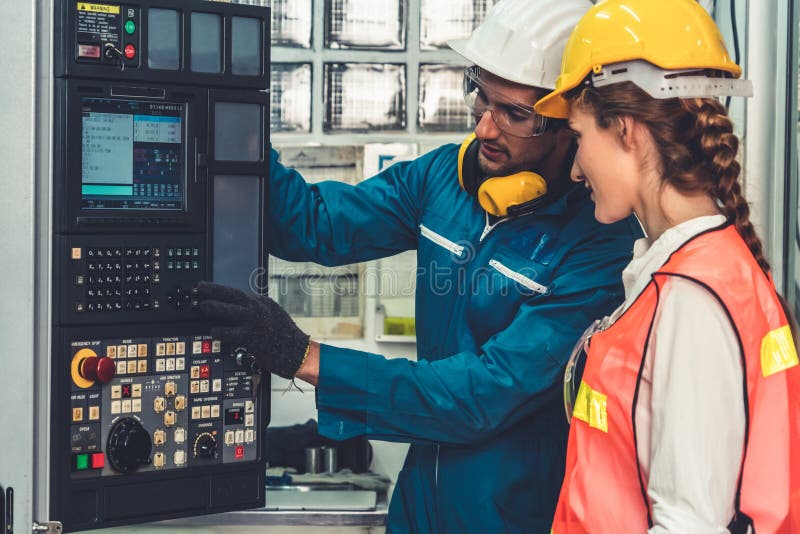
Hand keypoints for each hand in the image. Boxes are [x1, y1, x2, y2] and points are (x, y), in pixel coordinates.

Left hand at [196, 281, 310, 378]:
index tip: (207, 288)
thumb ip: (256, 311)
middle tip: (198, 288)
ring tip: (202, 306)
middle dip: (213, 290)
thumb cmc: (285, 338)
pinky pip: (231, 332)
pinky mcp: (253, 337)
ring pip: (230, 310)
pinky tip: (214, 331)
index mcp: (263, 303)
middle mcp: (260, 308)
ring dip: (214, 307)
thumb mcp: (273, 316)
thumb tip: (236, 310)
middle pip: (232, 294)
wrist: (298, 353)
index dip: (220, 290)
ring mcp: (256, 322)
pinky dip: (221, 331)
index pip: (237, 293)